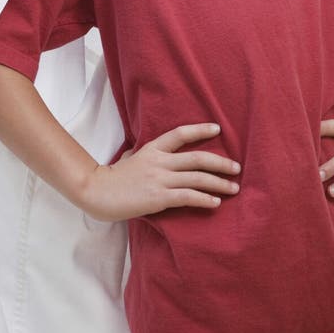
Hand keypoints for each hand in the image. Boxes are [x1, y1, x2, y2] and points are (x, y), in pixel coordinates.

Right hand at [80, 123, 240, 221]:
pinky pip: (188, 196)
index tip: (218, 129)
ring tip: (234, 188)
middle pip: (198, 158)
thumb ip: (142, 155)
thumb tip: (140, 154)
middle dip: (221, 163)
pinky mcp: (159, 197)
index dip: (200, 130)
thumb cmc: (112, 177)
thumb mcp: (129, 158)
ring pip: (197, 178)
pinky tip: (215, 203)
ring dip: (219, 183)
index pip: (180, 134)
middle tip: (237, 168)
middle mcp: (160, 161)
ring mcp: (160, 179)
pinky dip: (204, 199)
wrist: (96, 191)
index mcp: (152, 149)